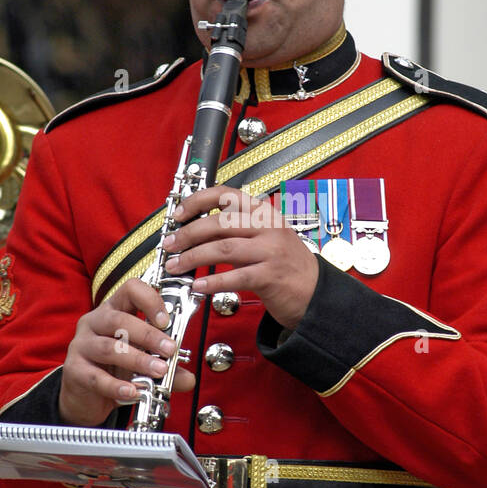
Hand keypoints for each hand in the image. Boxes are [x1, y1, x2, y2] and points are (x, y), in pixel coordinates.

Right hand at [59, 278, 196, 424]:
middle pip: (119, 320)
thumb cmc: (115, 369)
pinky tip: (134, 392)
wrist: (86, 396)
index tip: (166, 320)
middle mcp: (94, 322)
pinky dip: (117, 386)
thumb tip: (188, 378)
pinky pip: (96, 377)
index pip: (130, 290)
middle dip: (148, 335)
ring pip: (109, 348)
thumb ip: (166, 367)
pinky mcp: (73, 370)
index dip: (149, 300)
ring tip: (159, 372)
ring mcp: (81, 345)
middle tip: (170, 350)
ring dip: (138, 360)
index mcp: (113, 310)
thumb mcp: (143, 362)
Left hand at [163, 185, 319, 329]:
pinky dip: (212, 282)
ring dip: (193, 257)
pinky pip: (234, 277)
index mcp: (266, 213)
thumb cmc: (287, 266)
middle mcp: (270, 228)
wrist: (316, 293)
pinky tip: (198, 286)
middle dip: (188, 234)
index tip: (179, 213)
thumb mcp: (267, 237)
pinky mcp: (271, 276)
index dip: (198, 201)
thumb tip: (197, 229)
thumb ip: (238, 230)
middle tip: (170, 244)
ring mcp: (271, 251)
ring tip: (176, 265)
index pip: (227, 195)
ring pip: (223, 249)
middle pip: (219, 223)